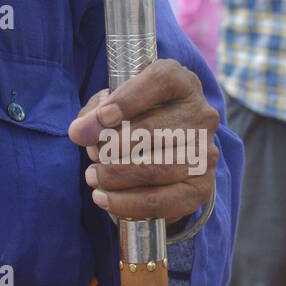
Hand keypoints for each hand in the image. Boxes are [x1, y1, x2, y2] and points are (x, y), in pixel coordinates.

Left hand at [68, 60, 218, 223]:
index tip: (102, 118)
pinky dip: (130, 203)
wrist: (166, 148)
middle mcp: (201, 114)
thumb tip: (80, 132)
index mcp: (181, 81)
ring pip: (158, 167)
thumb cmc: (134, 118)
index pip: (161, 81)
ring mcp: (206, 151)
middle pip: (155, 129)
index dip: (128, 100)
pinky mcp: (202, 186)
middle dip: (113, 146)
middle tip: (92, 155)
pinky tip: (105, 199)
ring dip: (117, 176)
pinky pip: (165, 200)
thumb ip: (94, 113)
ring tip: (93, 177)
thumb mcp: (113, 104)